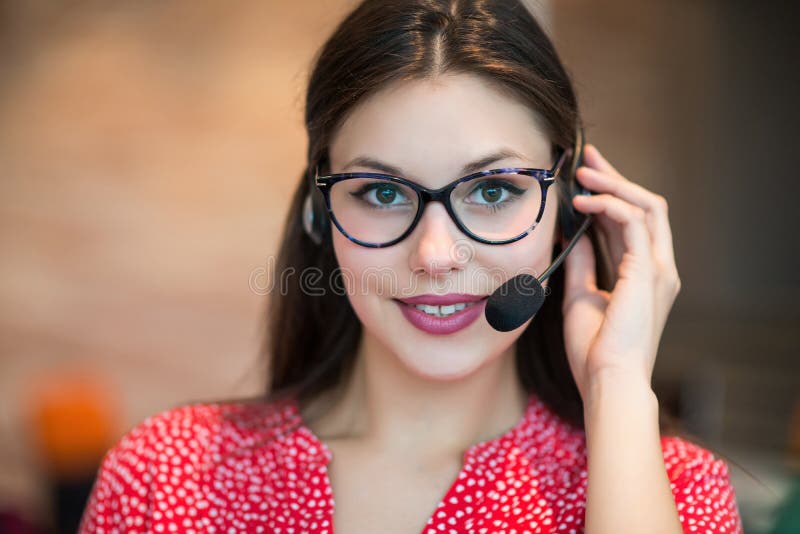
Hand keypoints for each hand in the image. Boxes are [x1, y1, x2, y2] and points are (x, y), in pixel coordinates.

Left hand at [561, 144, 680, 400]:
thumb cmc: (595, 350)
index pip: (630, 222)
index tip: (584, 174)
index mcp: (642, 275)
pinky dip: (609, 205)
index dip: (609, 194)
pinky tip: (582, 201)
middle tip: (587, 156)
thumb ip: (581, 263)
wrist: (606, 380)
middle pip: (643, 206)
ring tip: (582, 171)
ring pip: (645, 207)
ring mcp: (658, 269)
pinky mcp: (649, 271)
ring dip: (613, 184)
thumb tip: (569, 233)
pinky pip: (634, 222)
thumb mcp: (580, 296)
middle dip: (615, 177)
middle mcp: (657, 268)